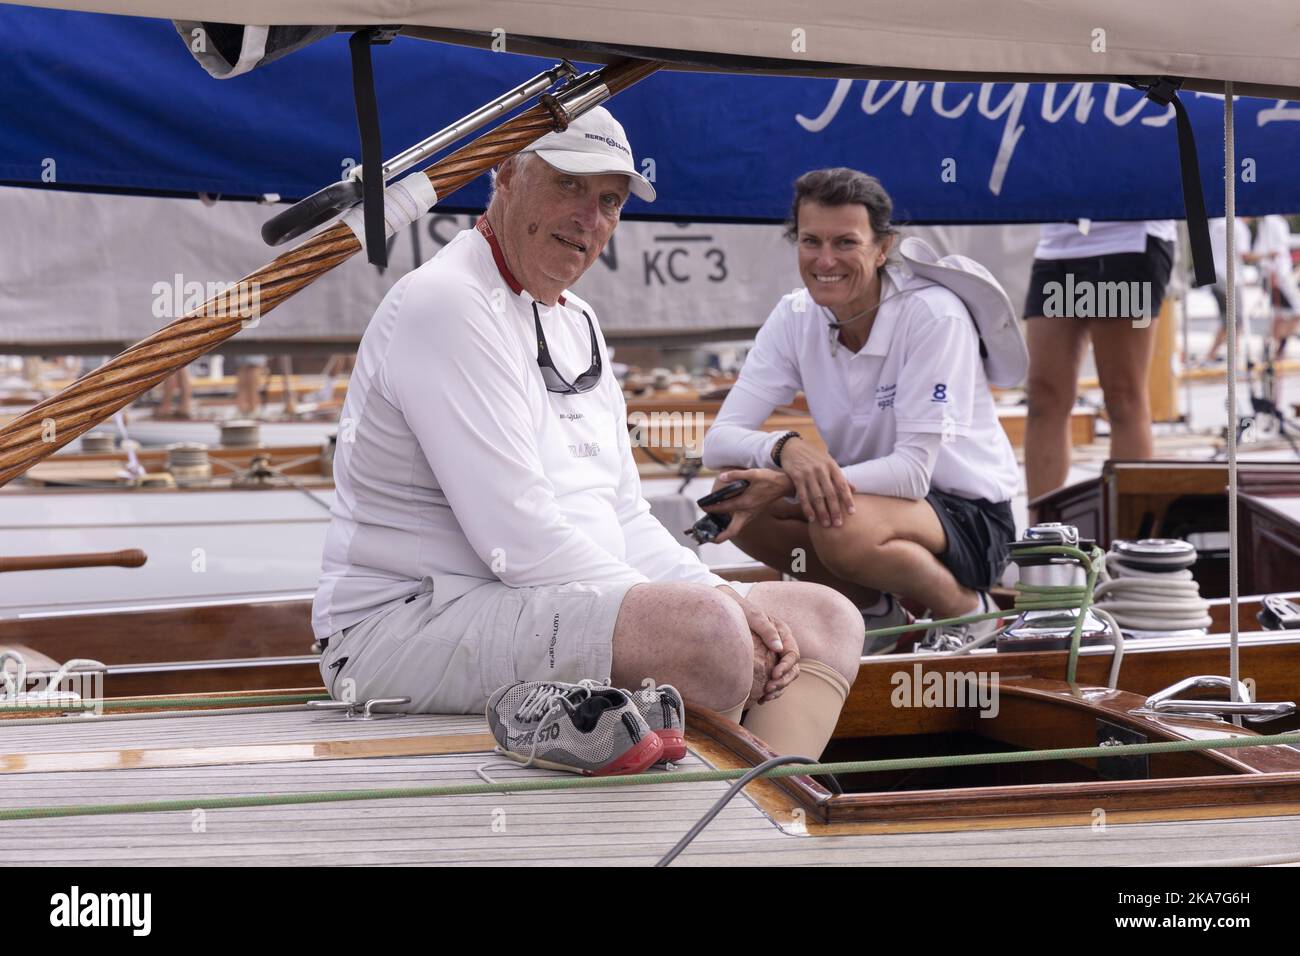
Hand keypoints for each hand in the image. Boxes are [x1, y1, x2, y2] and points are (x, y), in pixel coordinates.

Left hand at [702, 468, 791, 544]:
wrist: (784, 485)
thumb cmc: (769, 479)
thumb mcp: (752, 473)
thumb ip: (735, 475)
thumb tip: (721, 477)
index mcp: (746, 503)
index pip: (724, 508)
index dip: (711, 508)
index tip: (702, 507)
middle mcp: (748, 512)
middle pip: (732, 531)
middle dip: (720, 537)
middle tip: (709, 537)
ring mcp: (751, 515)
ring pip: (736, 529)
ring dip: (725, 532)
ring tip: (714, 532)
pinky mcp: (754, 514)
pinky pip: (740, 524)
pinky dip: (731, 526)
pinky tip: (725, 520)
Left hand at [718, 586, 800, 703]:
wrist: (725, 607)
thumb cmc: (738, 608)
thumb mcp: (752, 615)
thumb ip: (766, 629)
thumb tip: (779, 648)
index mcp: (783, 632)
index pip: (793, 654)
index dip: (786, 667)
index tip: (774, 674)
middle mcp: (781, 644)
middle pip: (792, 669)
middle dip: (782, 681)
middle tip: (768, 689)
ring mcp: (774, 655)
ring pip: (785, 677)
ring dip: (778, 689)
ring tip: (765, 697)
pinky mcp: (765, 663)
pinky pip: (774, 680)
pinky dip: (771, 691)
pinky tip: (761, 698)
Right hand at [778, 439, 856, 529]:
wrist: (792, 447)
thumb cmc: (814, 456)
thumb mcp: (828, 462)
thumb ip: (839, 476)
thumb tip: (854, 489)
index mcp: (831, 466)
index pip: (842, 485)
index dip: (847, 499)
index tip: (852, 512)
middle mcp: (821, 470)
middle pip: (830, 493)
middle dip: (835, 510)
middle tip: (838, 524)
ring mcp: (808, 473)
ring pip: (817, 496)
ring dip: (822, 512)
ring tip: (826, 524)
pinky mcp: (797, 477)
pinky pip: (803, 495)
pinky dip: (807, 508)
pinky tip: (811, 518)